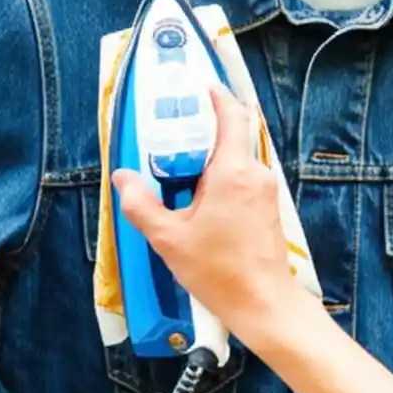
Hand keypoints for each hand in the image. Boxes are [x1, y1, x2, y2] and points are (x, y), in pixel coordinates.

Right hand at [112, 85, 299, 342]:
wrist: (263, 303)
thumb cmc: (220, 273)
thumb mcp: (169, 238)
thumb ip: (141, 204)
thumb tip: (124, 179)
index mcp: (233, 172)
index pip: (232, 116)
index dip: (216, 97)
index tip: (199, 89)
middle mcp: (255, 174)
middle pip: (230, 136)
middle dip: (200, 135)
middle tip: (171, 142)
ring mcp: (266, 190)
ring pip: (235, 159)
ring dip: (208, 162)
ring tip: (179, 181)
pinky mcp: (268, 206)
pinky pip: (242, 179)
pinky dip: (220, 180)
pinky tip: (199, 203)